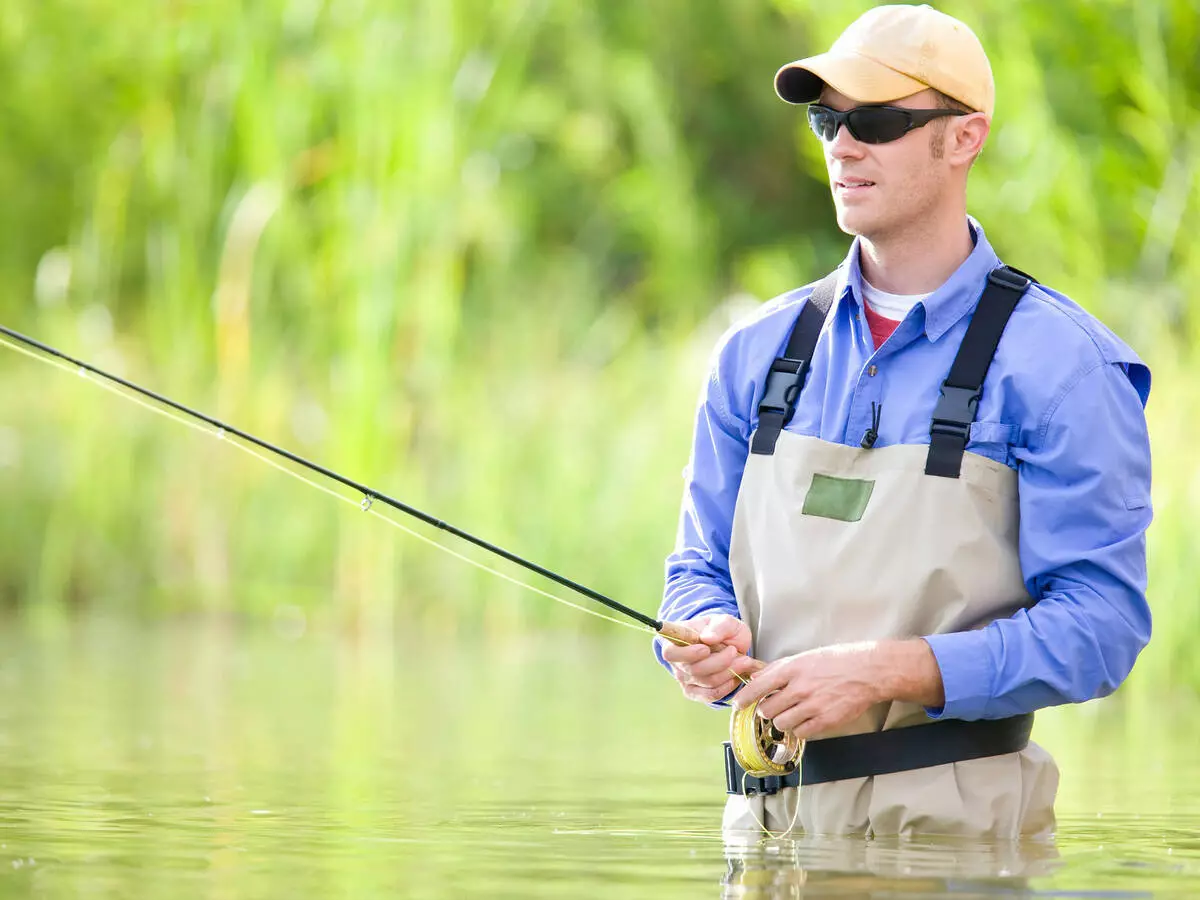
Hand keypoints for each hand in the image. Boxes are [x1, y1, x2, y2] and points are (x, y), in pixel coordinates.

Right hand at [658, 614, 757, 704]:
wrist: (730, 645)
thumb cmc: (723, 631)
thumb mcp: (727, 621)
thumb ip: (720, 626)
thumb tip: (708, 638)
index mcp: (675, 640)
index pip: (670, 653)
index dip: (687, 654)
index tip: (706, 649)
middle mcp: (677, 662)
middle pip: (693, 669)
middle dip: (718, 662)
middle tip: (734, 651)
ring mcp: (685, 678)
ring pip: (706, 682)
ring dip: (728, 672)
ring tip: (743, 661)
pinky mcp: (695, 692)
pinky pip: (710, 695)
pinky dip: (727, 686)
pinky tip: (736, 676)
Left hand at [732, 639, 943, 739]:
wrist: (867, 671)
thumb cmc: (834, 661)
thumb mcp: (803, 658)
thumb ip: (778, 669)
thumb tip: (755, 678)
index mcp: (792, 669)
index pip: (758, 687)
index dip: (744, 699)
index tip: (737, 705)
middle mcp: (800, 688)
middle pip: (767, 709)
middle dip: (766, 710)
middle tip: (772, 708)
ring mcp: (813, 706)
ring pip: (781, 724)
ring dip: (782, 721)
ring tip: (792, 713)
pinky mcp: (826, 720)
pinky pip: (801, 733)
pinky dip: (799, 729)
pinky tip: (805, 720)